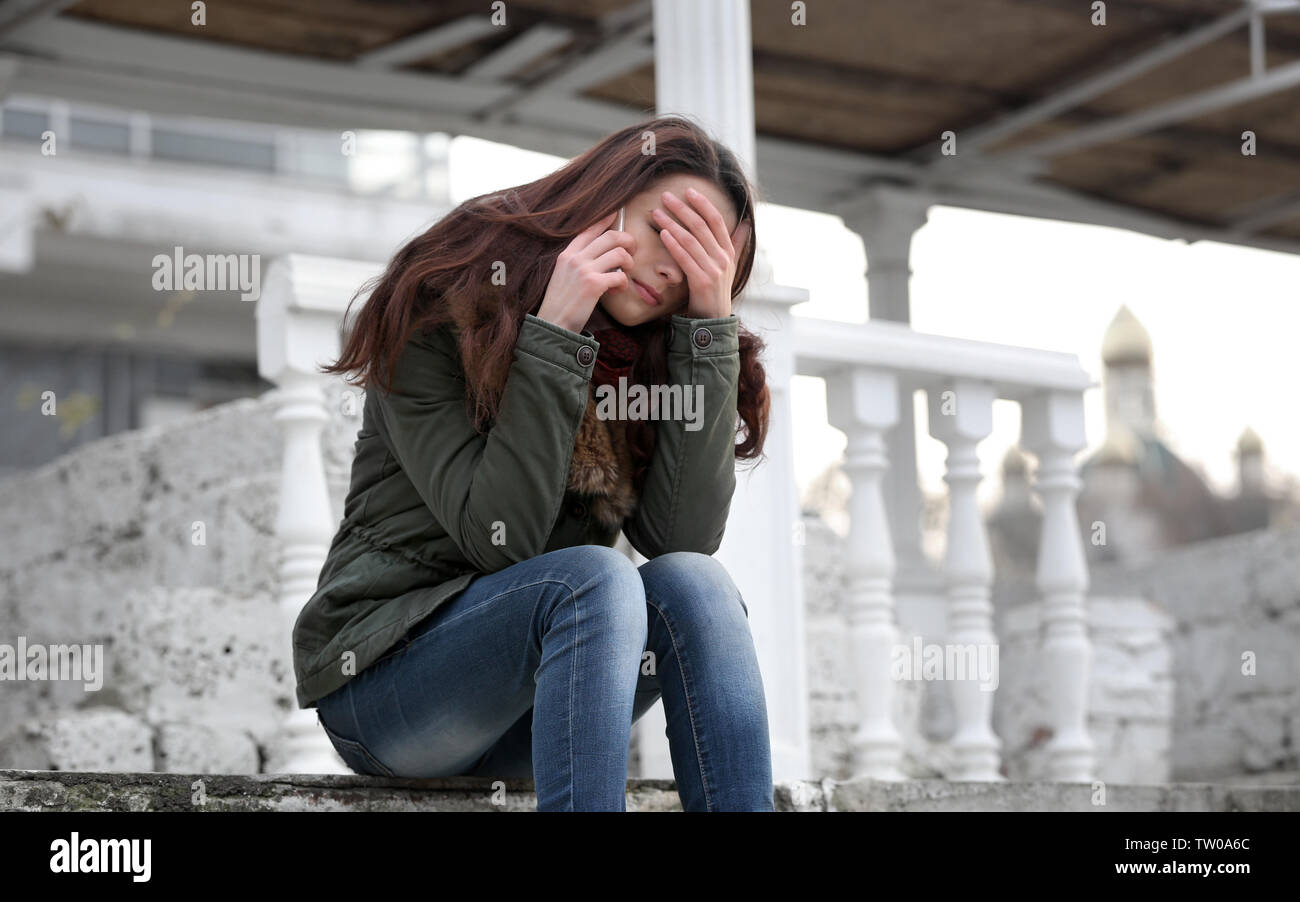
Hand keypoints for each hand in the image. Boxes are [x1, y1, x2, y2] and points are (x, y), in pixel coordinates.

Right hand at [536, 210, 635, 332]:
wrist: (553, 324)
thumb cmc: (561, 303)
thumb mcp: (563, 276)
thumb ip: (579, 262)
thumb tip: (604, 255)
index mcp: (567, 254)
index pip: (589, 229)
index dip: (605, 219)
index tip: (616, 214)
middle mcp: (575, 258)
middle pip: (611, 236)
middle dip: (628, 241)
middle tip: (633, 251)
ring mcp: (584, 270)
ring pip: (619, 253)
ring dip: (629, 263)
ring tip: (624, 274)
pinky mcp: (593, 285)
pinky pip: (619, 275)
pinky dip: (623, 283)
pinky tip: (617, 290)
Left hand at [653, 188, 751, 318]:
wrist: (714, 318)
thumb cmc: (716, 289)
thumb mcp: (730, 265)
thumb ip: (736, 243)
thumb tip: (745, 224)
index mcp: (728, 250)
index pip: (716, 220)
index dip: (702, 204)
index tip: (688, 191)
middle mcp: (723, 258)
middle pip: (701, 226)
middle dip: (682, 209)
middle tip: (666, 197)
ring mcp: (714, 269)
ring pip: (690, 240)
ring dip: (672, 224)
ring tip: (657, 213)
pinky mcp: (702, 281)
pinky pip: (685, 258)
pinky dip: (674, 244)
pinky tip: (663, 233)